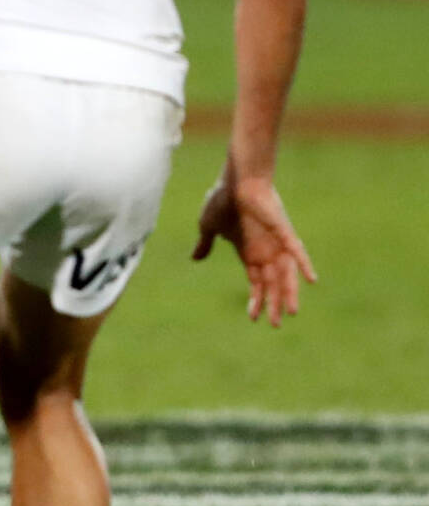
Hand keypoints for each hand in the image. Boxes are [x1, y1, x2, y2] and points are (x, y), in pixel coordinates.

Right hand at [192, 171, 316, 326]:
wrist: (233, 179)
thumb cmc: (222, 200)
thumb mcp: (209, 227)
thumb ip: (206, 244)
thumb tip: (195, 259)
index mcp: (249, 253)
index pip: (256, 282)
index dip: (256, 300)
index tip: (254, 318)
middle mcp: (265, 251)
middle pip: (272, 284)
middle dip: (273, 304)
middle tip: (275, 325)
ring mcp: (276, 242)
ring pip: (286, 274)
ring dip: (288, 293)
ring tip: (290, 312)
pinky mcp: (283, 232)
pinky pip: (297, 251)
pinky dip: (304, 265)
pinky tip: (311, 279)